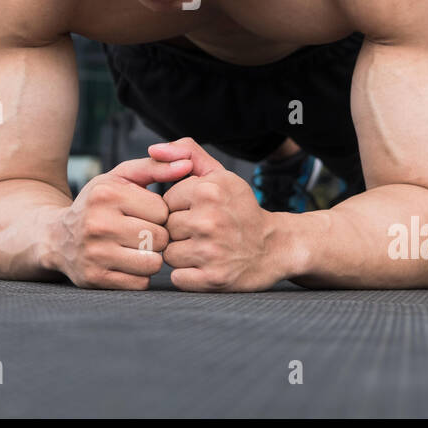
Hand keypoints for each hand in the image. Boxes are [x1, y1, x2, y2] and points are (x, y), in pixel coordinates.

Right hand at [49, 155, 191, 289]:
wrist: (57, 238)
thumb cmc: (98, 203)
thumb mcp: (121, 178)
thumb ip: (156, 167)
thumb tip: (188, 165)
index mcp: (106, 194)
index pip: (162, 210)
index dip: (159, 213)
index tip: (144, 213)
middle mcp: (98, 223)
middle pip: (160, 237)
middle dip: (158, 236)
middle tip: (142, 232)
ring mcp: (95, 253)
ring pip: (153, 263)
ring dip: (151, 257)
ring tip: (137, 248)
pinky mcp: (96, 278)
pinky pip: (140, 283)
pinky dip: (139, 275)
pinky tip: (126, 263)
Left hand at [149, 138, 287, 291]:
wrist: (274, 246)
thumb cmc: (240, 208)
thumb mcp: (220, 174)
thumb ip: (187, 153)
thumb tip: (152, 149)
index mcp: (208, 191)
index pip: (165, 202)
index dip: (180, 208)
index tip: (200, 211)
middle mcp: (209, 220)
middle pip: (167, 228)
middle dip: (180, 231)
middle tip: (205, 232)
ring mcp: (211, 252)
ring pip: (169, 254)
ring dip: (182, 254)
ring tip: (205, 248)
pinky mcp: (212, 279)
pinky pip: (177, 277)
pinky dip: (188, 275)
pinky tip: (206, 266)